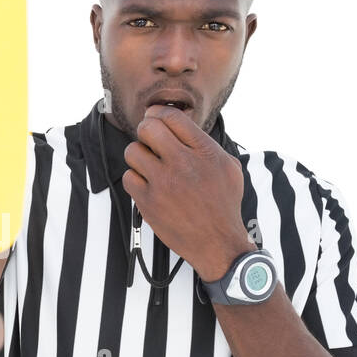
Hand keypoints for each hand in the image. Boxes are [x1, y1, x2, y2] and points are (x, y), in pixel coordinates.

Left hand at [121, 104, 254, 279]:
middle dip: (146, 131)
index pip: (171, 116)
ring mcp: (163, 183)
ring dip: (139, 156)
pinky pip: (128, 177)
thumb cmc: (223, 204)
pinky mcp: (148, 201)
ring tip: (149, 165)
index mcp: (204, 151)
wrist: (217, 242)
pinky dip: (135, 179)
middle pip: (148, 128)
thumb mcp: (228, 166)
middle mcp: (182, 163)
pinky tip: (147, 185)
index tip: (156, 120)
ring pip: (133, 151)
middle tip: (150, 141)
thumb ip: (205, 144)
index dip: (159, 114)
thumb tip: (181, 126)